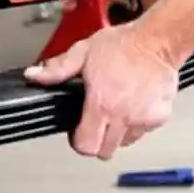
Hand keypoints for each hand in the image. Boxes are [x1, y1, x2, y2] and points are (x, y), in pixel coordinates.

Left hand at [24, 22, 179, 159]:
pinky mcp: (158, 117)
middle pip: (105, 152)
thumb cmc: (125, 45)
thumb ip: (58, 69)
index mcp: (101, 104)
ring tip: (116, 111)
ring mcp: (142, 119)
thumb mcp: (84, 52)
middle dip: (97, 142)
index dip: (78, 141)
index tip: (78, 131)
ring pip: (125, 143)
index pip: (86, 146)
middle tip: (96, 124)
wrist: (158, 41)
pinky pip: (143, 132)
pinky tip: (134, 106)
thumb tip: (35, 75)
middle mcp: (122, 116)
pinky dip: (137, 124)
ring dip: (117, 134)